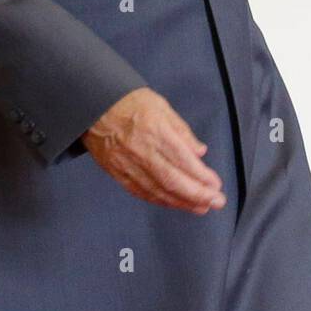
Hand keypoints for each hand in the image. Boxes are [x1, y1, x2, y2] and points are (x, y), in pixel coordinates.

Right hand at [83, 87, 226, 212]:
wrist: (94, 107)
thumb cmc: (131, 103)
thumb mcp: (163, 107)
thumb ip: (182, 131)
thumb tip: (199, 152)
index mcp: (155, 131)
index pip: (182, 159)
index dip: (200, 176)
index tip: (216, 184)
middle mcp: (142, 151)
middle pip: (172, 180)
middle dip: (197, 194)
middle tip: (216, 202)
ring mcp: (128, 165)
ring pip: (157, 191)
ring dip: (181, 202)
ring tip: (200, 207)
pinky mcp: (117, 174)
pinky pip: (141, 192)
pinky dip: (160, 201)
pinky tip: (175, 203)